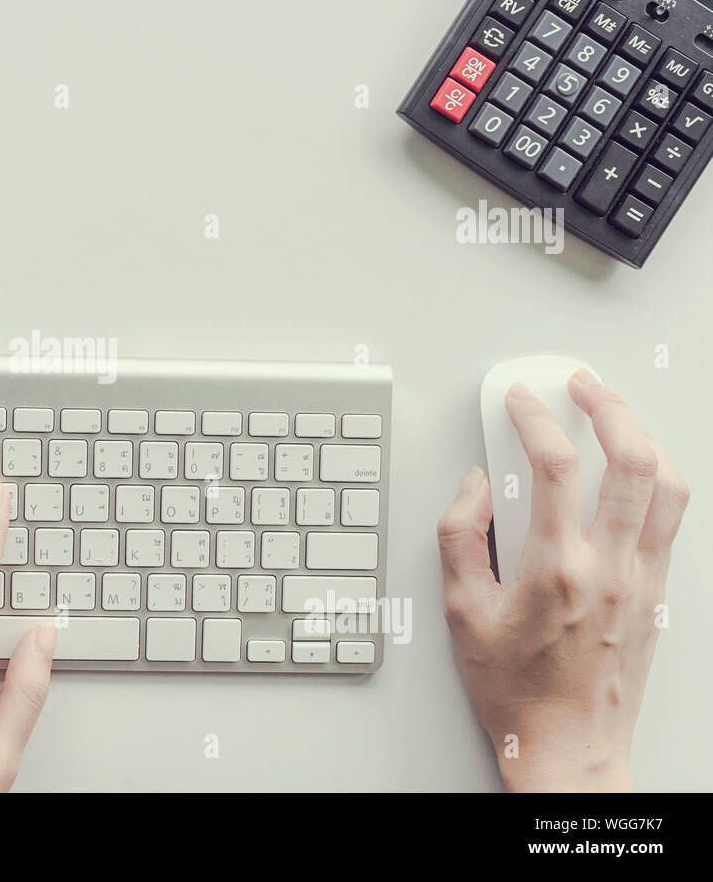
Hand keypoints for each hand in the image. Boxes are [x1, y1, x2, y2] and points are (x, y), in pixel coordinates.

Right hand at [437, 371, 688, 791]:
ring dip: (644, 438)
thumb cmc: (515, 690)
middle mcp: (610, 568)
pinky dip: (658, 480)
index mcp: (556, 569)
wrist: (568, 746)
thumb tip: (476, 487)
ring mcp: (643, 579)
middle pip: (630, 461)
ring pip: (667, 486)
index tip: (521, 401)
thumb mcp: (460, 612)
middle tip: (583, 386)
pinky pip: (671, 520)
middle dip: (607, 408)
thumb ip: (459, 538)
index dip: (535, 418)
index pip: (555, 467)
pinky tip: (637, 473)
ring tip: (618, 417)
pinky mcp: (658, 594)